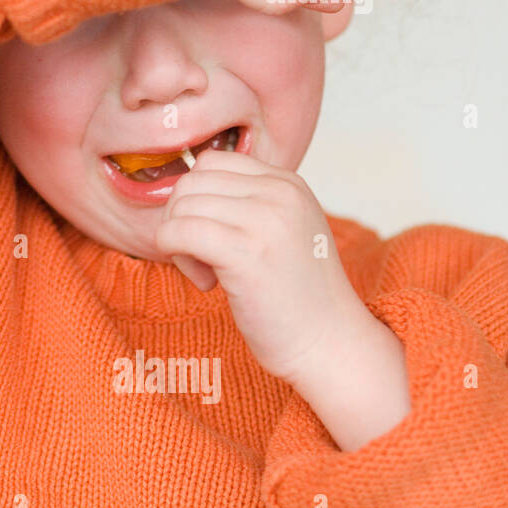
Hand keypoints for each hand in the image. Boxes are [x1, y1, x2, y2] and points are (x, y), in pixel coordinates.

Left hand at [153, 149, 364, 380]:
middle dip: (182, 221)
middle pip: (190, 184)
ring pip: (179, 208)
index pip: (210, 163)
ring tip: (209, 274)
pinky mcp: (246, 252)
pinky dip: (176, 257)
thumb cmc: (296, 296)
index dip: (196, 200)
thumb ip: (245, 204)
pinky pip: (176, 233)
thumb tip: (183, 191)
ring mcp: (265, 220)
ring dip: (180, 244)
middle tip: (205, 260)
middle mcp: (278, 192)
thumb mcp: (281, 230)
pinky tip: (206, 283)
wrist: (330, 344)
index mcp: (287, 182)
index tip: (213, 237)